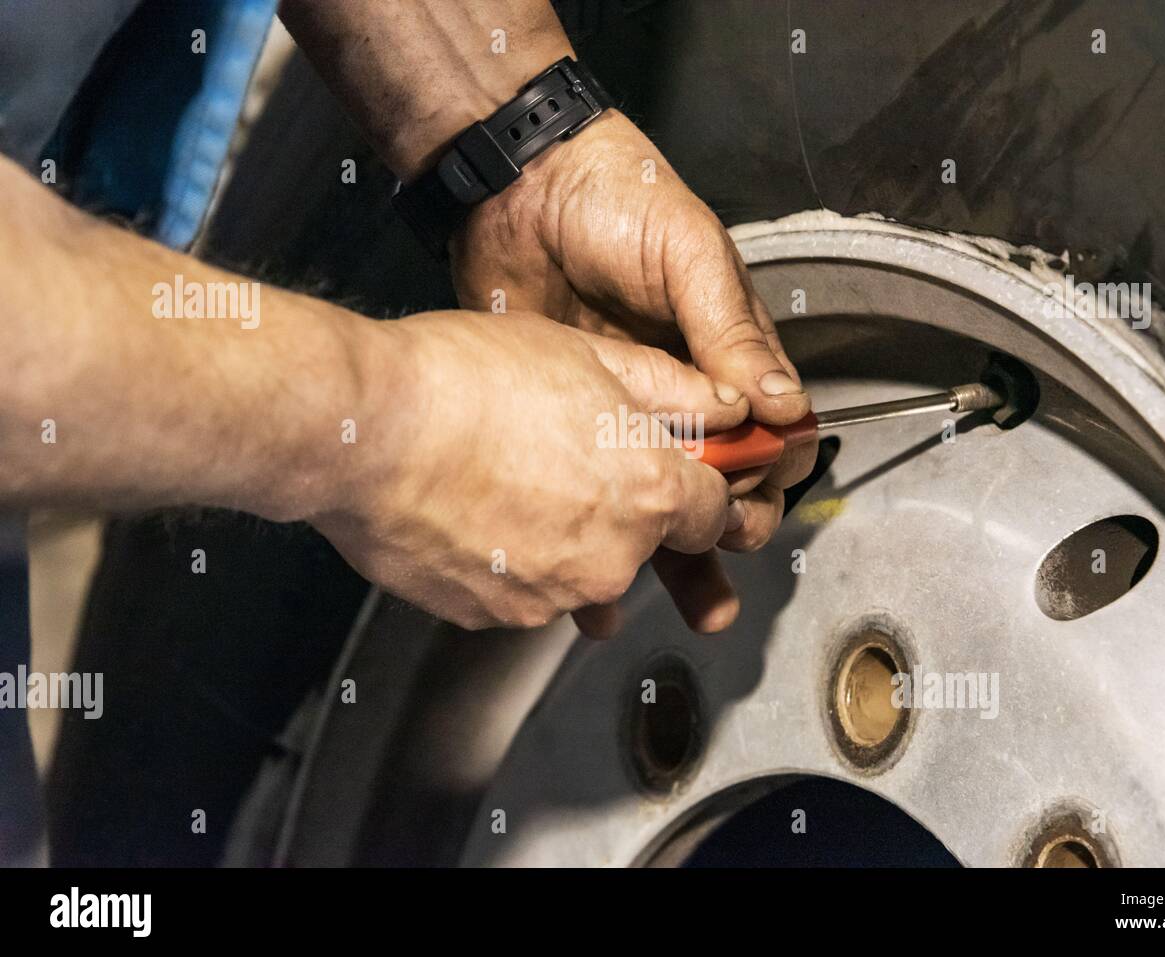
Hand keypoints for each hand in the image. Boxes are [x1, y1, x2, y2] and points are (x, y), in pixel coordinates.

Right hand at [311, 310, 747, 631]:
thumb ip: (671, 392)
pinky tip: (476, 508)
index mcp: (650, 493)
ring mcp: (550, 596)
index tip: (687, 474)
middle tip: (568, 454)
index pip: (715, 513)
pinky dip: (510, 559)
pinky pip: (523, 589)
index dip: (703, 486)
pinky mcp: (493, 616)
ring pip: (583, 569)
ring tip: (509, 475)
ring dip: (564, 534)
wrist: (362, 430)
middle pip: (646, 543)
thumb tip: (722, 407)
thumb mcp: (587, 357)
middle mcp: (611, 558)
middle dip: (623, 506)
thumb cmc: (464, 383)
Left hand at [451, 112, 816, 627]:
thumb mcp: (688, 255)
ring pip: (661, 503)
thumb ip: (729, 329)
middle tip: (722, 554)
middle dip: (733, 528)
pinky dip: (605, 535)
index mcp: (726, 354)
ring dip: (680, 558)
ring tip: (694, 605)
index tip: (753, 497)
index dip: (769, 472)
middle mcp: (682, 393)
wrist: (520, 186)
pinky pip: (596, 492)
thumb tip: (780, 402)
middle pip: (723, 482)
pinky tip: (605, 569)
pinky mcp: (570, 422)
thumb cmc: (619, 199)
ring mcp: (623, 413)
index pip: (769, 432)